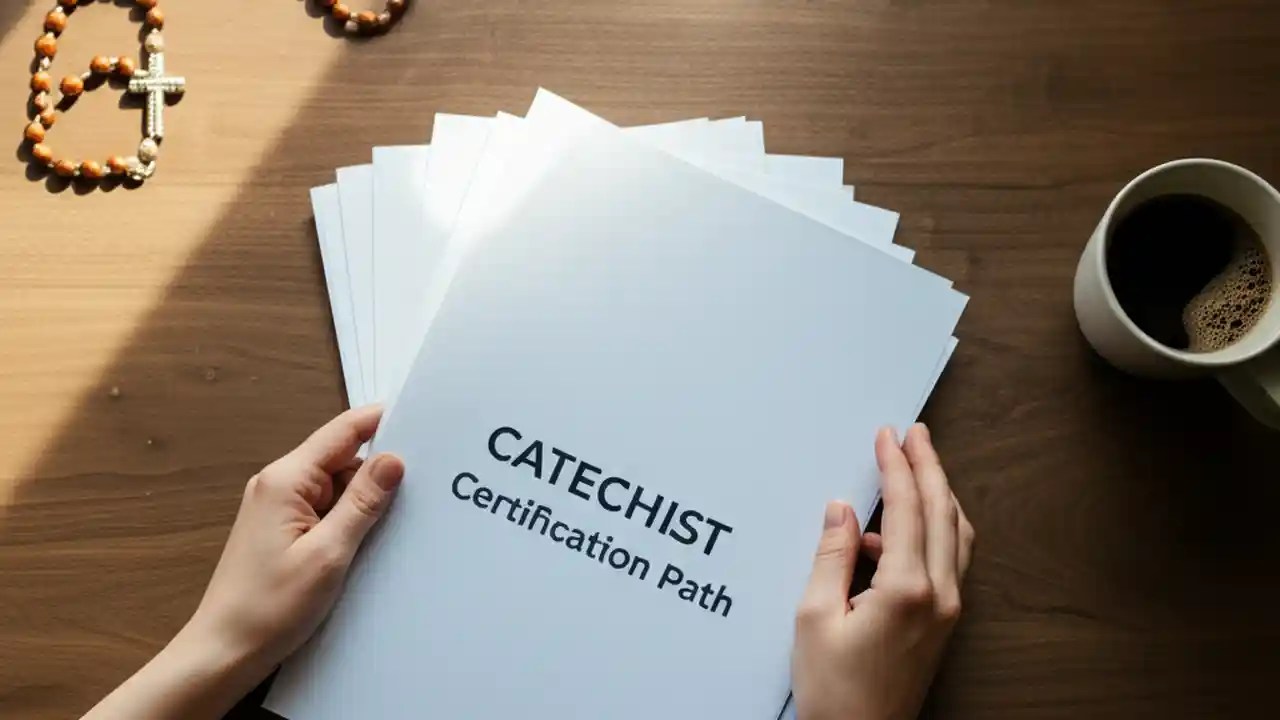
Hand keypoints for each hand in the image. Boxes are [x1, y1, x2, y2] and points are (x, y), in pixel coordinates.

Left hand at [82, 405, 404, 719]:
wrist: (223, 652)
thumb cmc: (269, 608)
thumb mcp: (328, 553)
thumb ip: (363, 503)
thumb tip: (394, 460)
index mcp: (286, 480)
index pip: (343, 431)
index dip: (381, 421)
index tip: (422, 421)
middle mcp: (278, 484)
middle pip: (342, 458)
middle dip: (378, 473)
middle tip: (418, 492)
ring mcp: (278, 508)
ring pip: (336, 487)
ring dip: (362, 503)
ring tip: (388, 530)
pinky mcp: (281, 530)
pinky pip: (324, 511)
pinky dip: (347, 522)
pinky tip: (364, 544)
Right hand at [792, 424, 974, 719]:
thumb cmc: (835, 691)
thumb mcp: (815, 617)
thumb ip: (831, 555)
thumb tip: (841, 510)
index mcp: (907, 589)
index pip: (906, 508)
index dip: (897, 466)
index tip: (887, 437)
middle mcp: (939, 595)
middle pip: (943, 511)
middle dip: (929, 466)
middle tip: (914, 434)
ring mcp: (947, 610)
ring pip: (955, 534)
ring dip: (938, 494)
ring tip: (917, 468)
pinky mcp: (943, 623)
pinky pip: (948, 560)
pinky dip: (932, 529)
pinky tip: (893, 534)